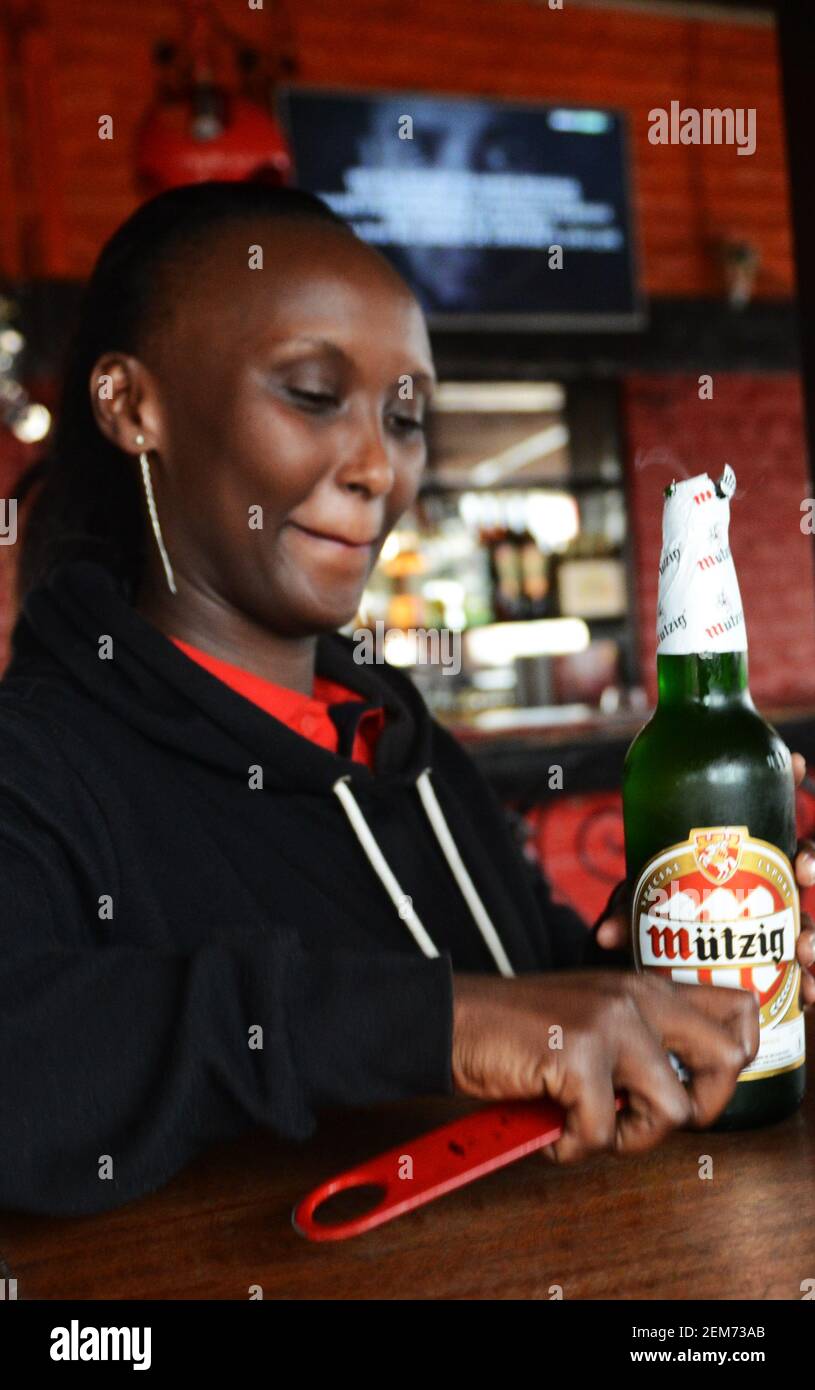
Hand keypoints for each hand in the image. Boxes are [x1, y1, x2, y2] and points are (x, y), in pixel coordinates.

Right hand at [451, 970, 757, 1161]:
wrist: (451, 1021)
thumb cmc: (518, 1032)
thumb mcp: (594, 1019)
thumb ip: (642, 1040)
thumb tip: (686, 1100)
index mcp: (645, 986)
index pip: (736, 1010)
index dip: (730, 1062)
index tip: (690, 1089)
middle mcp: (637, 996)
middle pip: (727, 1059)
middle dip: (698, 1109)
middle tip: (646, 1120)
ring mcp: (610, 1023)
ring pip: (674, 1110)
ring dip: (630, 1139)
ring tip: (587, 1128)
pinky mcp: (578, 1056)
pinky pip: (604, 1133)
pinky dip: (572, 1147)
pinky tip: (548, 1129)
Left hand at [596, 750, 814, 1006]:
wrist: (658, 968)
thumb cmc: (654, 919)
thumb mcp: (640, 907)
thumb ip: (627, 915)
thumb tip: (607, 935)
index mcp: (740, 856)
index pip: (773, 809)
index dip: (789, 782)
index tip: (796, 763)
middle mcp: (766, 885)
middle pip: (806, 862)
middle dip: (814, 861)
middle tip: (804, 870)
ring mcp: (776, 923)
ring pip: (809, 919)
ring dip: (814, 934)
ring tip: (801, 948)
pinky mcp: (778, 965)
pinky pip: (807, 973)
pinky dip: (812, 984)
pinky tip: (808, 990)